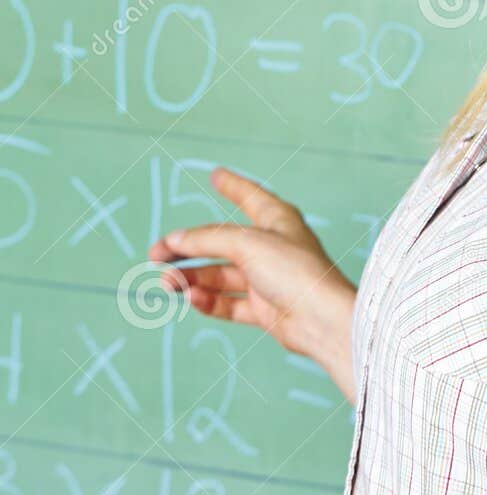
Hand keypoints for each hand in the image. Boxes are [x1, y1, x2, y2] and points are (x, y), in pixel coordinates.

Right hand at [148, 166, 358, 402]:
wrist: (321, 320)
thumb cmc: (295, 271)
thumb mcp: (247, 243)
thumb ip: (208, 239)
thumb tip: (174, 240)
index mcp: (278, 220)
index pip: (251, 196)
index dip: (233, 185)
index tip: (216, 174)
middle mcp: (272, 247)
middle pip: (221, 242)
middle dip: (188, 247)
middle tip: (156, 255)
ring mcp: (267, 279)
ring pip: (220, 275)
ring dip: (192, 278)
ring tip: (167, 282)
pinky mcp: (264, 309)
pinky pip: (228, 302)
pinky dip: (208, 301)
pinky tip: (193, 299)